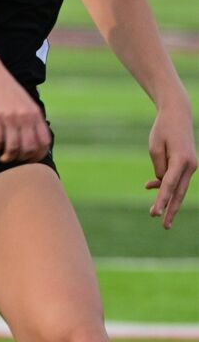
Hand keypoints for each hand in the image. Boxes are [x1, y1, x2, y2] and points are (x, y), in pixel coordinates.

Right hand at [0, 63, 50, 162]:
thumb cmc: (4, 88)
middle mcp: (24, 116)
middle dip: (21, 158)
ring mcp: (9, 117)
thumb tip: (33, 136)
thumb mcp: (24, 101)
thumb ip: (31, 117)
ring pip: (13, 147)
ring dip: (7, 157)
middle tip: (12, 158)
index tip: (28, 159)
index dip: (38, 155)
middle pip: (29, 148)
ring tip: (2, 157)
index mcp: (35, 113)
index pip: (44, 142)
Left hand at [145, 106, 196, 228]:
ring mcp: (191, 166)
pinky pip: (176, 179)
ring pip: (178, 188)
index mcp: (182, 160)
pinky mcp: (187, 165)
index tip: (155, 213)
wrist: (178, 115)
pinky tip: (150, 186)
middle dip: (170, 209)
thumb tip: (161, 183)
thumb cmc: (163, 129)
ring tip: (157, 214)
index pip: (169, 184)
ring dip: (168, 199)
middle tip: (164, 226)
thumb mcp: (155, 147)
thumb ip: (159, 167)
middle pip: (178, 192)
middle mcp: (190, 165)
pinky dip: (165, 185)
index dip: (161, 200)